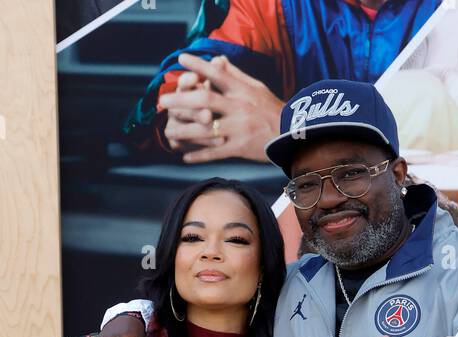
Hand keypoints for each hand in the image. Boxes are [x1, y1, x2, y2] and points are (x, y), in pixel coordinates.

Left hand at [159, 53, 282, 162]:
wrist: (293, 134)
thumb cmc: (272, 109)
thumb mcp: (256, 87)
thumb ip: (235, 75)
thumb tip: (217, 61)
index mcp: (241, 91)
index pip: (217, 74)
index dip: (198, 65)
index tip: (181, 59)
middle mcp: (238, 108)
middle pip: (205, 102)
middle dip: (181, 100)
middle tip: (164, 101)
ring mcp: (238, 129)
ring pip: (206, 129)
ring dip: (184, 131)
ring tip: (168, 132)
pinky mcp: (240, 149)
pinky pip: (215, 152)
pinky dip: (199, 155)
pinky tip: (184, 156)